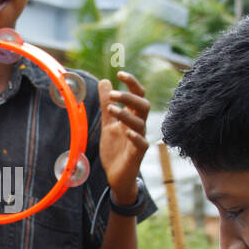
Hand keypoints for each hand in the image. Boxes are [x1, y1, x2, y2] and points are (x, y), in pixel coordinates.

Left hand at [97, 72, 149, 198]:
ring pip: (141, 123)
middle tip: (113, 94)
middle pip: (143, 105)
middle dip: (129, 97)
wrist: (116, 175)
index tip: (120, 73)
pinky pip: (142, 143)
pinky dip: (135, 136)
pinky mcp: (137, 154)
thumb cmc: (115, 148)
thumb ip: (106, 104)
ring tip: (111, 109)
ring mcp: (139, 139)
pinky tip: (126, 132)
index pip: (137, 95)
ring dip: (126, 114)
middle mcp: (138, 126)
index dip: (132, 83)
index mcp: (132, 116)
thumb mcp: (107, 123)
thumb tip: (105, 81)